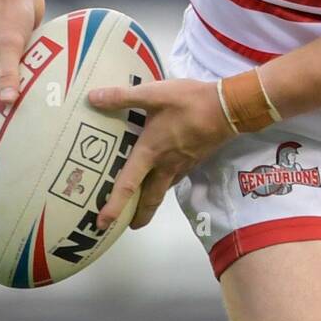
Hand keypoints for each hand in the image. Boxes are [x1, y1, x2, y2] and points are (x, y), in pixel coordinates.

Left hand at [88, 78, 236, 230]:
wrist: (227, 108)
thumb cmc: (189, 102)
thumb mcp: (153, 94)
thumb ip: (123, 97)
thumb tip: (93, 98)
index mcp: (150, 152)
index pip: (128, 185)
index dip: (114, 206)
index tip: (102, 223)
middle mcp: (165, 164)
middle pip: (150, 197)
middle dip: (139, 214)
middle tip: (130, 226)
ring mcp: (182, 164)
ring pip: (164, 188)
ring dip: (153, 200)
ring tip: (144, 201)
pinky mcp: (195, 158)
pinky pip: (176, 177)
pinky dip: (167, 182)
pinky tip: (166, 174)